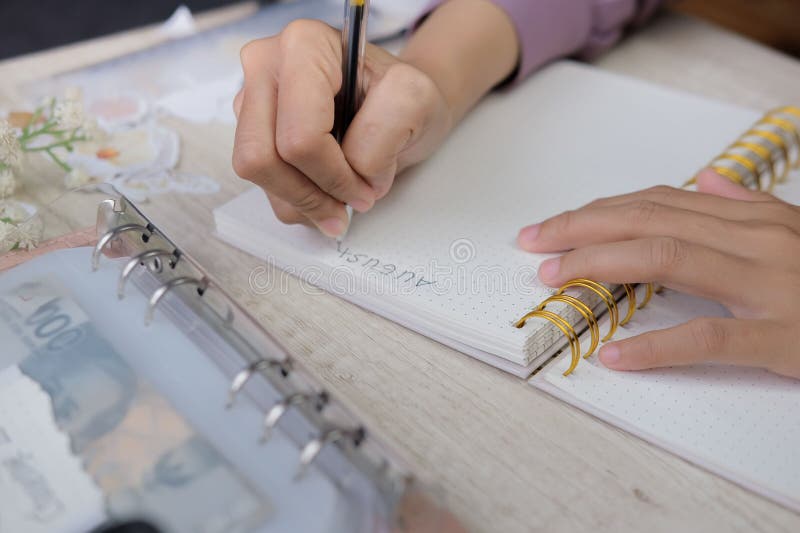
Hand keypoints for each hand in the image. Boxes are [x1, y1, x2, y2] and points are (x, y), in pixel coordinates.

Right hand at [232, 20, 453, 236]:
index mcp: (304, 45)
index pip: (300, 135)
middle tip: (351, 204)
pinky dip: (298, 201)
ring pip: (258, 176)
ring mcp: (250, 99)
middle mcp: (266, 65)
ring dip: (305, 202)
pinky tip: (326, 192)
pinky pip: (262, 186)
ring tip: (341, 201)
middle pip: (262, 158)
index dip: (335, 176)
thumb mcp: (414, 102)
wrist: (395, 102)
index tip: (368, 188)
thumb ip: (381, 134)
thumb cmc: (401, 95)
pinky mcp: (249, 130)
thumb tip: (351, 177)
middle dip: (312, 194)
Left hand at [517, 170, 799, 378]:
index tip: (555, 224)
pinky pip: (709, 338)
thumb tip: (705, 183)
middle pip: (650, 221)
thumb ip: (749, 207)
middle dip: (583, 228)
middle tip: (535, 243)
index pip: (658, 204)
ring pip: (668, 260)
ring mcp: (770, 287)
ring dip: (602, 265)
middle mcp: (757, 242)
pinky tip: (617, 354)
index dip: (599, 211)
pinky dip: (656, 346)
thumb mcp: (797, 232)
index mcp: (753, 220)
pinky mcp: (782, 338)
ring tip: (557, 279)